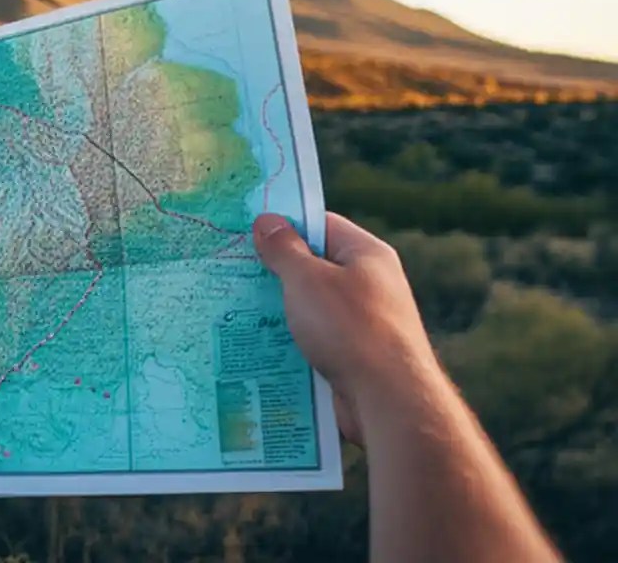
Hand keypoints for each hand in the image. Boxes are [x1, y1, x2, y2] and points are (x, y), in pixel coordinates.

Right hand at [252, 212, 441, 445]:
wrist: (388, 400)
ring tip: (234, 310)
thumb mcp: (308, 279)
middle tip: (232, 272)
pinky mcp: (354, 357)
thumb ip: (284, 249)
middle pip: (314, 268)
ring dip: (279, 311)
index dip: (286, 226)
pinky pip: (315, 340)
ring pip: (311, 308)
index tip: (247, 232)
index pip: (322, 226)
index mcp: (367, 255)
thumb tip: (267, 221)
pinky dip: (290, 342)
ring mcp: (363, 323)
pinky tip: (258, 346)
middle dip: (275, 272)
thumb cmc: (350, 328)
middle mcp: (369, 285)